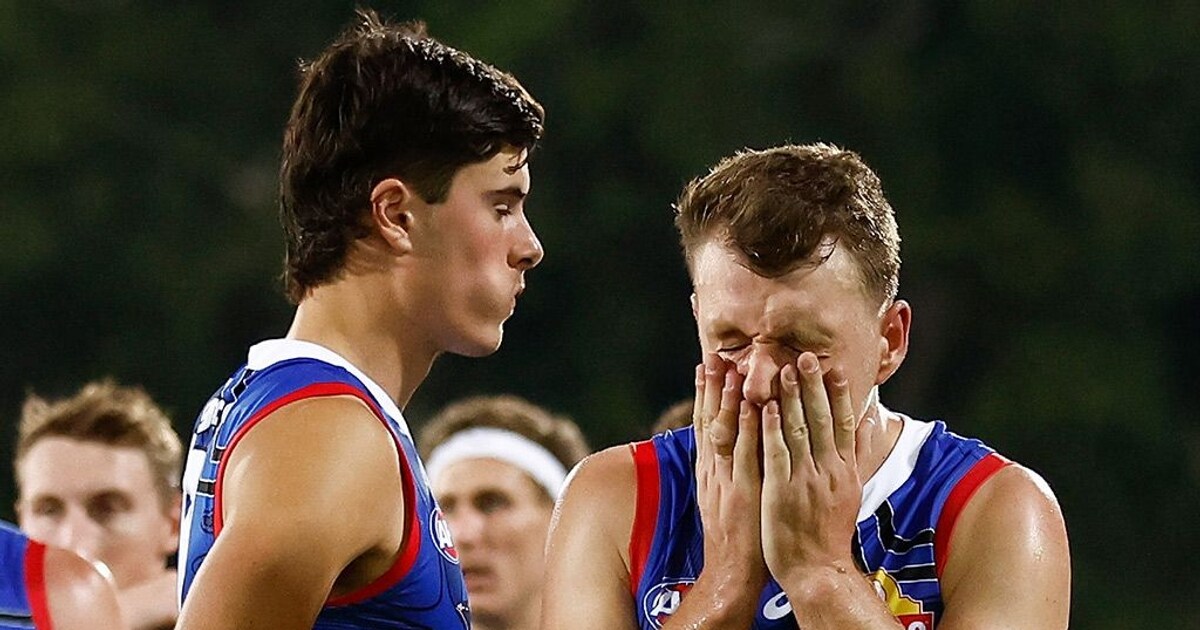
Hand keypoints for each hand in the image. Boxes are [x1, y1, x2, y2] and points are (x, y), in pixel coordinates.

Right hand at [693, 355, 767, 589]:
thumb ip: (725, 469)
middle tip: (713, 355)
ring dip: (728, 400)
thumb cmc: (737, 535)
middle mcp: (713, 470)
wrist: (732, 571)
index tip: (704, 365)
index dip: (703, 394)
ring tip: (731, 369)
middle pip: (708, 421)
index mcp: (709, 470)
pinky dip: (750, 428)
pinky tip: (755, 406)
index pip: (702, 424)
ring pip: (725, 432)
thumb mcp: (723, 496)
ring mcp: (727, 480)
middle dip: (711, 388)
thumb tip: (728, 443)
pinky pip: (747, 454)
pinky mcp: (744, 492)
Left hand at [760, 353, 861, 584]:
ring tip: (784, 370)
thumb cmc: (828, 533)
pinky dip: (771, 428)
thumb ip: (855, 457)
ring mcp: (805, 480)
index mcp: (845, 471)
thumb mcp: (850, 492)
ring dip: (791, 398)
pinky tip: (765, 407)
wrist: (817, 570)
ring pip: (798, 430)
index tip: (835, 368)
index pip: (846, 424)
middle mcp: (828, 471)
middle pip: (823, 420)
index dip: (840, 394)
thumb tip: (870, 425)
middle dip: (814, 386)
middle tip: (807, 356)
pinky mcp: (781, 491)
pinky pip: (776, 454)